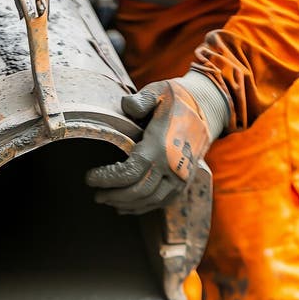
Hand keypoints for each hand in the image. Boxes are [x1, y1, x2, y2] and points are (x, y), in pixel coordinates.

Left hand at [86, 76, 224, 214]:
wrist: (209, 109)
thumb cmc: (177, 99)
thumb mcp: (159, 91)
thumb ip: (141, 99)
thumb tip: (126, 106)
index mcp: (162, 146)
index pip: (129, 172)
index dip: (107, 179)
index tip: (89, 178)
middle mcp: (173, 167)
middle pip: (137, 192)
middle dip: (113, 195)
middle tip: (96, 194)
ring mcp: (180, 178)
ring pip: (149, 201)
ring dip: (125, 204)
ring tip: (107, 200)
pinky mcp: (184, 184)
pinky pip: (160, 203)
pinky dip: (140, 208)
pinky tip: (124, 207)